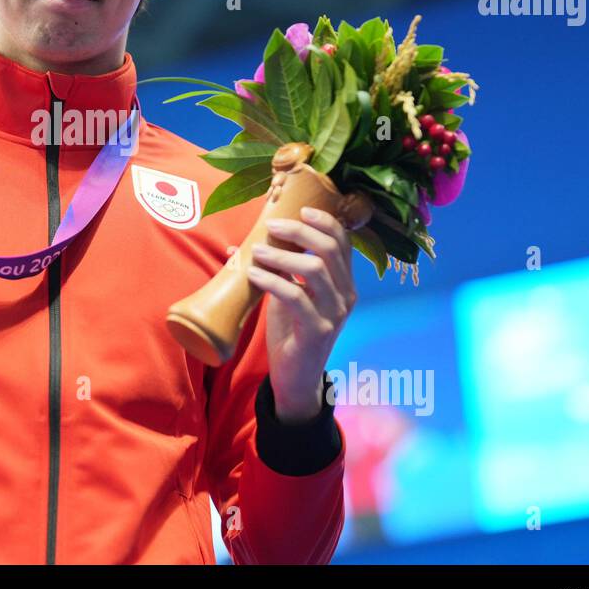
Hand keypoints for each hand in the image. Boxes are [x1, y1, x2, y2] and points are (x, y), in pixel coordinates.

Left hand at [246, 206, 357, 423]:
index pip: (343, 242)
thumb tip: (243, 245)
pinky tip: (255, 274)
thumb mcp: (288, 296)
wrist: (296, 378)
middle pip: (330, 249)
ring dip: (283, 254)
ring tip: (257, 251)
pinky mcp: (317, 330)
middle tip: (273, 225)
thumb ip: (277, 270)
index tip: (301, 209)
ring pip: (315, 269)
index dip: (325, 222)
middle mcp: (346, 296)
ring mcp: (334, 314)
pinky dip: (273, 280)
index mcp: (344, 284)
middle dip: (300, 231)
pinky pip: (296, 296)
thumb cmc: (292, 332)